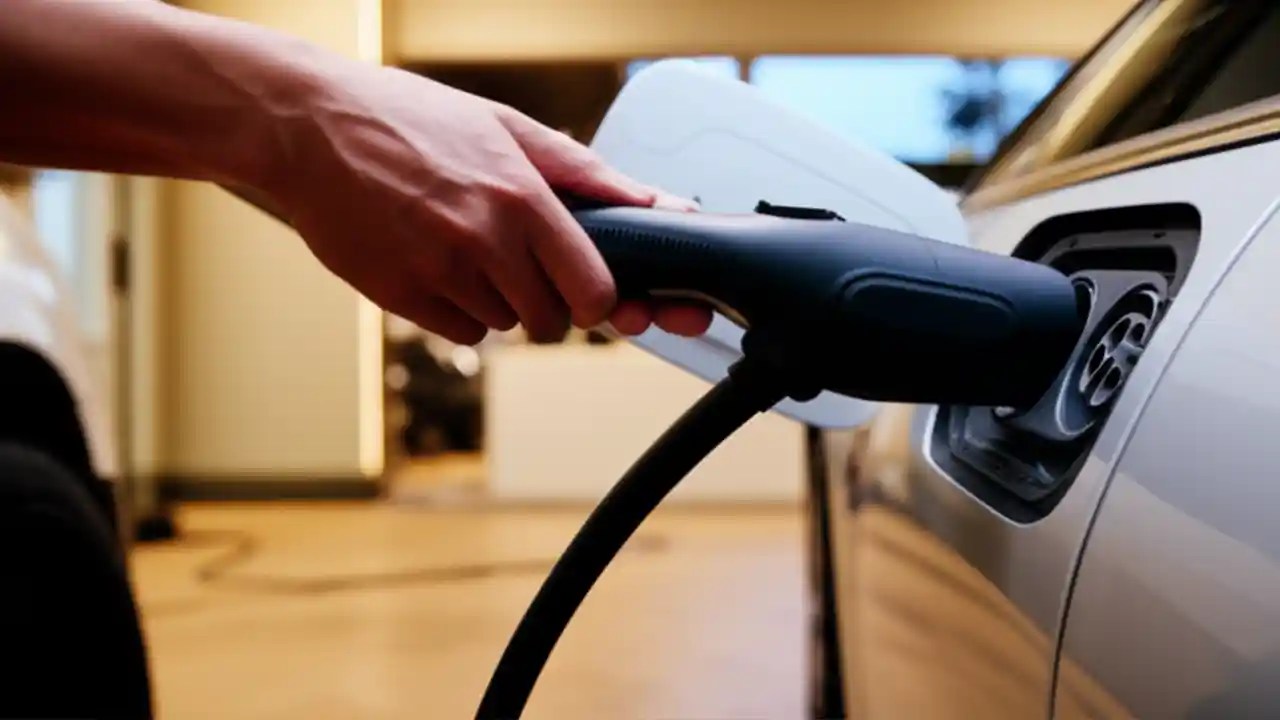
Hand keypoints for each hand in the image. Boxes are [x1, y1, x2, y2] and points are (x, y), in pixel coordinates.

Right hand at [255, 64, 711, 343]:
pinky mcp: (399, 295)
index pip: (592, 289)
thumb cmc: (408, 119)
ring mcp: (438, 272)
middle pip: (551, 321)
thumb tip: (650, 202)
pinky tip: (437, 264)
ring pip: (503, 324)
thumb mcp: (503, 125)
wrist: (308, 128)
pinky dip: (459, 310)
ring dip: (499, 301)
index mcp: (520, 196)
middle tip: (525, 270)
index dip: (596, 299)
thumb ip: (581, 170)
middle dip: (549, 306)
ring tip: (467, 248)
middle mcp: (484, 239)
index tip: (585, 290)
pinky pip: (459, 331)